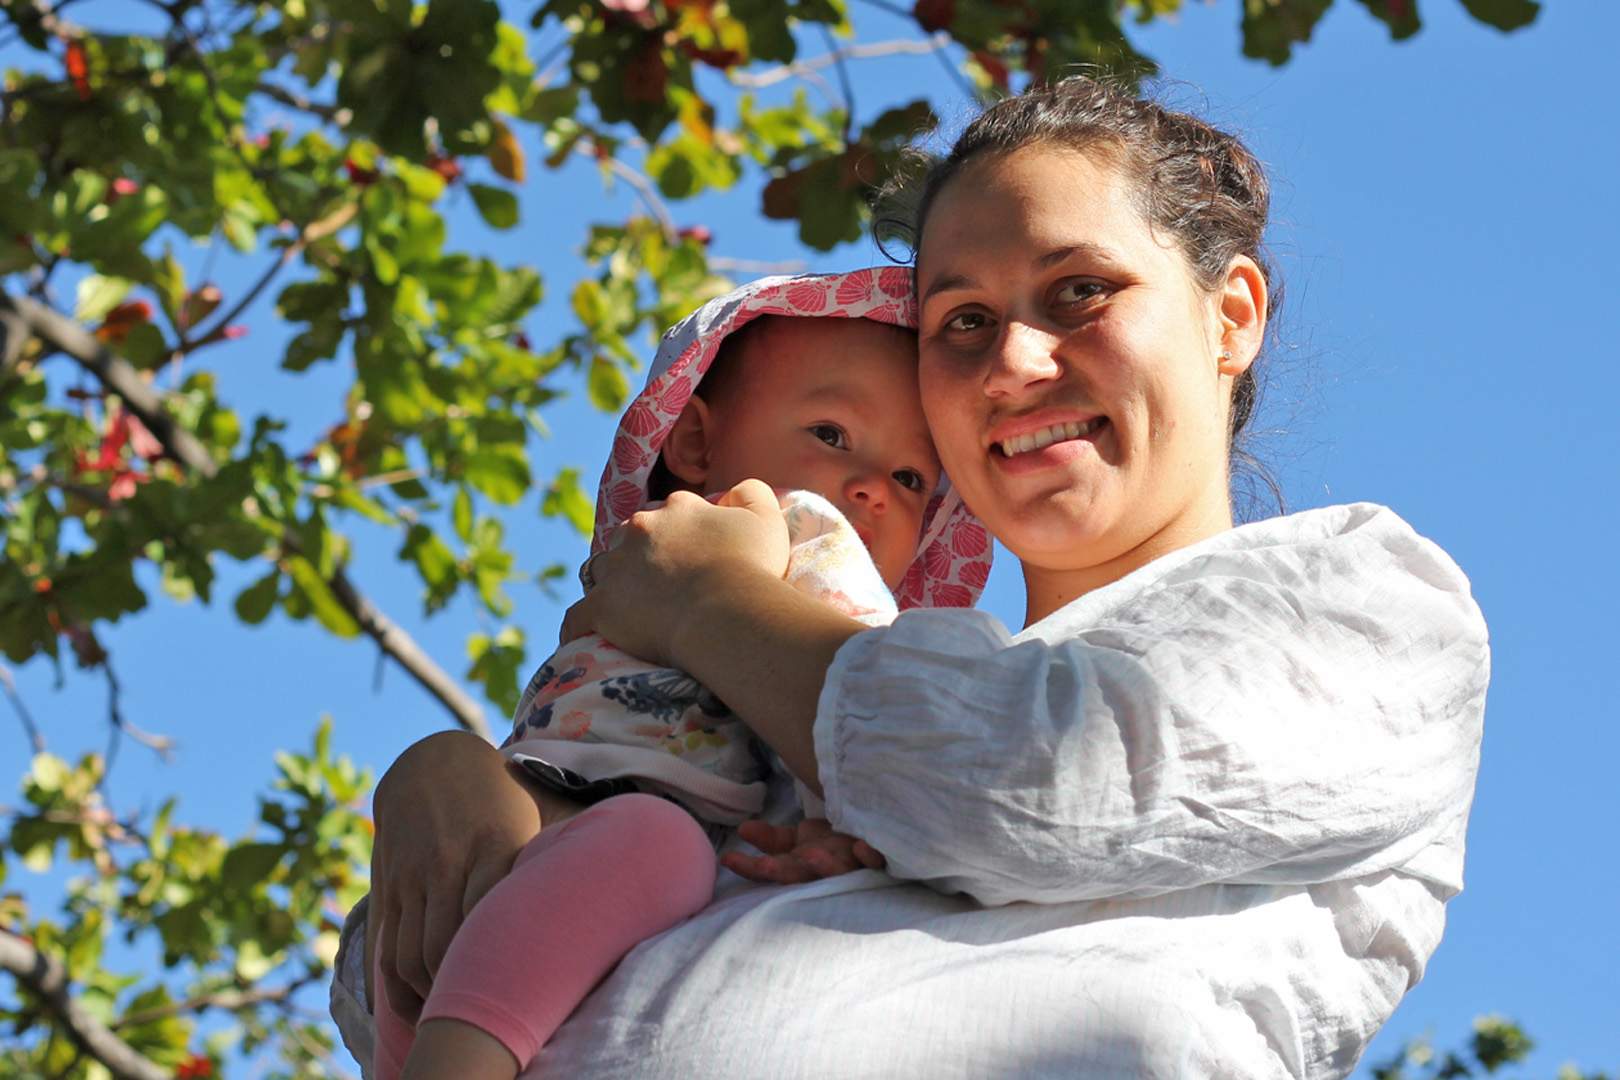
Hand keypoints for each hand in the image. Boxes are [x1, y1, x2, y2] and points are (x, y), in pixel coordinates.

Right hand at [367, 731, 540, 1019]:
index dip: (501, 958)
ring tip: (457, 1010)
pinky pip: (387, 946)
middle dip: (461, 988)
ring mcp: (413, 875)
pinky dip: (402, 984)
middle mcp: (449, 861)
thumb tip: (603, 888)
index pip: (493, 913)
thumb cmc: (500, 795)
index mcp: (496, 842)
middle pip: (446, 947)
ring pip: (411, 955)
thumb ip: (553, 854)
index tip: (523, 986)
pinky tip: (422, 1000)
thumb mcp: (532, 811)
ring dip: (431, 993)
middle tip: (487, 1011)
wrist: (430, 761)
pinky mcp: (388, 884)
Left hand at [560, 480, 790, 665]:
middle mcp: (640, 529)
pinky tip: (587, 635)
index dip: (684, 535)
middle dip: (643, 555)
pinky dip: (581, 625)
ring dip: (614, 583)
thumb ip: (752, 493)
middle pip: (633, 537)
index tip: (698, 559)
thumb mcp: (767, 519)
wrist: (726, 611)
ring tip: (631, 608)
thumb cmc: (751, 567)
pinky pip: (579, 616)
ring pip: (603, 569)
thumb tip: (736, 490)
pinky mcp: (601, 606)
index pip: (673, 514)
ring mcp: (617, 567)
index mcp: (677, 508)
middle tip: (667, 585)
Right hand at [720, 817, 885, 883]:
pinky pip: (877, 860)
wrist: (876, 839)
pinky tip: (861, 847)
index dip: (752, 867)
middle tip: (766, 865)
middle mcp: (827, 871)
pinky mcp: (879, 859)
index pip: (774, 869)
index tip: (729, 858)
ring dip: (826, 867)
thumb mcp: (800, 841)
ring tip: (811, 855)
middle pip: (803, 875)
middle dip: (784, 872)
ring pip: (839, 871)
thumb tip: (742, 828)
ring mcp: (853, 866)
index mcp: (804, 869)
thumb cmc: (834, 846)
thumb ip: (771, 839)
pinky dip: (869, 855)